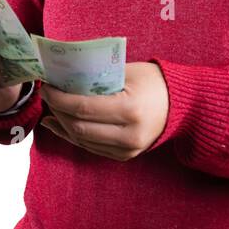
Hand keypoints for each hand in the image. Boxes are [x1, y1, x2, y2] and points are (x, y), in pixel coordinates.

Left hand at [39, 62, 168, 160]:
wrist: (182, 105)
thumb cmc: (153, 81)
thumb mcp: (126, 72)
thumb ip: (96, 77)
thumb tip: (63, 77)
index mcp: (130, 109)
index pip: (83, 108)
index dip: (59, 99)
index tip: (47, 87)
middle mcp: (129, 134)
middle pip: (79, 127)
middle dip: (58, 111)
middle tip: (47, 95)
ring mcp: (128, 149)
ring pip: (82, 141)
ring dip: (62, 125)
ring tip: (51, 110)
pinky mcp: (125, 156)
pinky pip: (92, 148)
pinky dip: (74, 136)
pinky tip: (60, 125)